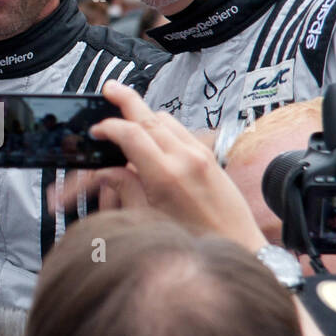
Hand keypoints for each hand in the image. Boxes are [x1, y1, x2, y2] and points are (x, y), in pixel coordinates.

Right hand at [55, 80, 265, 251]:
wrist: (239, 247)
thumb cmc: (196, 241)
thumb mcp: (150, 219)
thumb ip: (126, 190)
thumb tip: (107, 173)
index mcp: (166, 176)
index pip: (131, 134)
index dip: (108, 127)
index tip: (96, 130)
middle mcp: (186, 158)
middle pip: (149, 116)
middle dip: (125, 100)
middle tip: (109, 89)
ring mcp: (201, 155)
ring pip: (166, 120)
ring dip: (144, 114)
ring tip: (127, 114)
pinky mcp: (210, 157)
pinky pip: (182, 130)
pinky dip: (162, 126)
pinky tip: (153, 135)